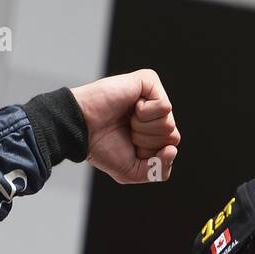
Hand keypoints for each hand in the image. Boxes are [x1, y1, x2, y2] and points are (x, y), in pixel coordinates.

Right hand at [70, 69, 180, 183]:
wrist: (81, 129)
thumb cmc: (102, 148)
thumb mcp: (134, 172)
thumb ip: (159, 170)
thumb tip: (173, 149)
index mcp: (154, 131)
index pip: (171, 147)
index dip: (150, 153)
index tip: (129, 146)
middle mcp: (156, 112)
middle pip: (173, 136)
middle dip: (148, 142)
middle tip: (127, 132)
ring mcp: (153, 95)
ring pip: (170, 124)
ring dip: (144, 129)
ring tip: (127, 120)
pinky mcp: (149, 80)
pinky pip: (165, 107)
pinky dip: (145, 114)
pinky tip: (130, 107)